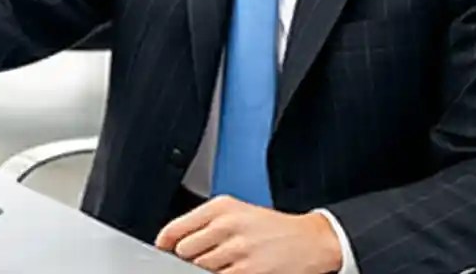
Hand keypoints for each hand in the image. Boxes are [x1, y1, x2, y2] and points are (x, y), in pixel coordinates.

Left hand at [155, 196, 341, 273]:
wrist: (310, 240)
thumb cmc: (272, 227)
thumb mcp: (237, 212)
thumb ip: (205, 224)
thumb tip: (174, 243)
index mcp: (221, 207)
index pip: (176, 228)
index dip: (166, 243)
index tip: (164, 249)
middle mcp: (227, 225)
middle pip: (185, 251)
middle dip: (189, 258)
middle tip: (203, 257)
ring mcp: (237, 249)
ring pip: (199, 267)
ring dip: (206, 270)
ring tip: (224, 263)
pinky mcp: (249, 270)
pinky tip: (232, 269)